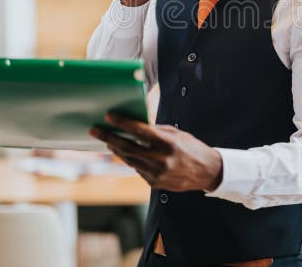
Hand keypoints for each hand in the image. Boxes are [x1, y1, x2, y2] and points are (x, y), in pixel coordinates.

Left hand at [89, 113, 222, 191]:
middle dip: (109, 138)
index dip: (122, 123)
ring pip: (128, 160)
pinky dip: (131, 160)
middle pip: (127, 148)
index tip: (109, 117)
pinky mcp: (154, 184)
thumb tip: (134, 126)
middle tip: (95, 131)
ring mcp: (156, 174)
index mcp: (168, 143)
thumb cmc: (191, 148)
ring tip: (108, 141)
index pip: (139, 131)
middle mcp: (161, 160)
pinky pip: (137, 169)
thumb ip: (156, 131)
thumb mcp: (176, 134)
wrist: (206, 172)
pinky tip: (127, 154)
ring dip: (116, 150)